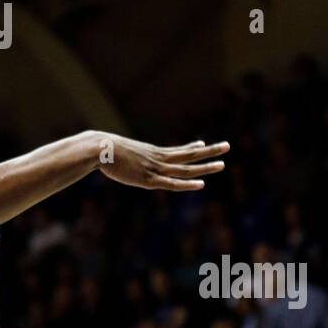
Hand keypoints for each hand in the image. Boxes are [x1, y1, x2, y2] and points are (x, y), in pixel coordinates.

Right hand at [96, 135, 228, 190]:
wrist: (99, 148)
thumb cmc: (103, 150)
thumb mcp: (119, 151)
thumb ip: (124, 155)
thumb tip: (115, 151)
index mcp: (152, 153)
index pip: (176, 150)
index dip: (191, 147)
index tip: (203, 144)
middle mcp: (158, 159)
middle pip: (189, 155)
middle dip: (210, 152)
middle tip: (227, 146)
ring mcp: (155, 169)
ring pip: (186, 169)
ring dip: (205, 167)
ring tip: (222, 164)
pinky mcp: (148, 180)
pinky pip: (172, 183)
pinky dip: (187, 184)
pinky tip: (201, 184)